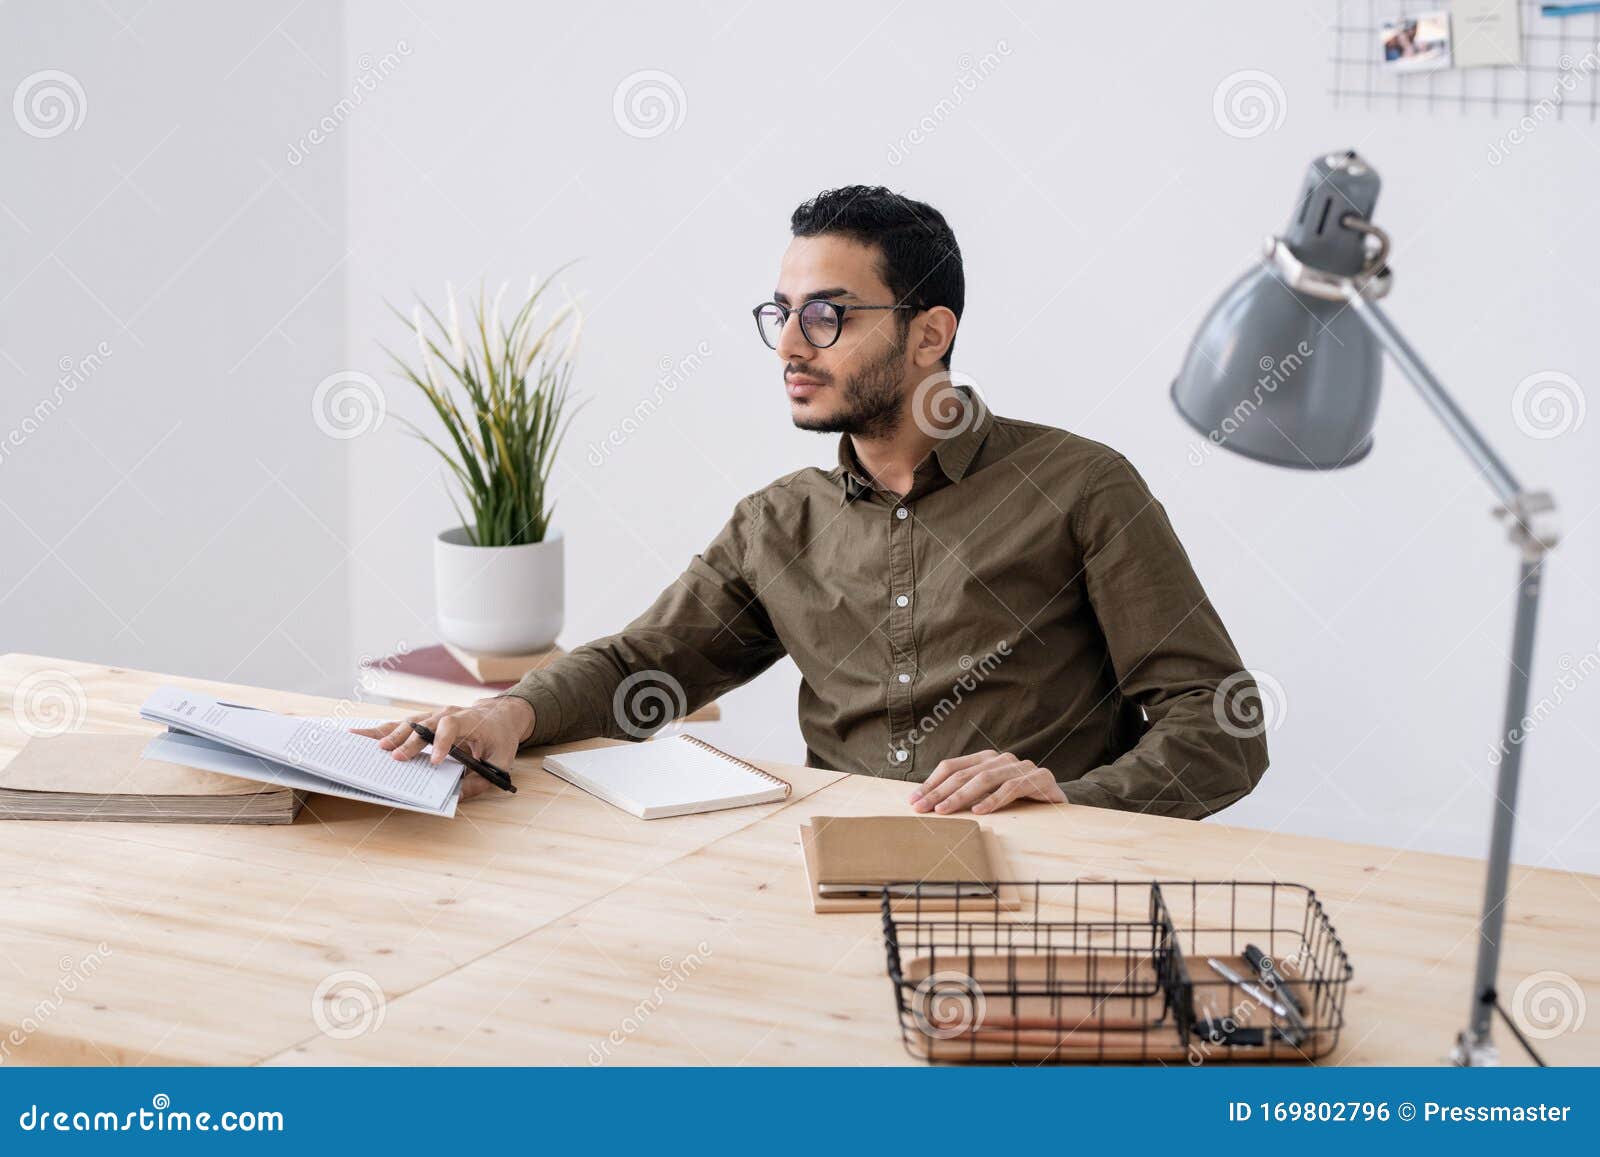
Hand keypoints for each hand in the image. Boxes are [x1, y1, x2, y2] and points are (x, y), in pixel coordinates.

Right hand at [350, 696, 534, 800]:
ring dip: (390, 735)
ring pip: (408, 722)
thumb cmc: (500, 739)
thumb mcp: (502, 761)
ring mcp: (434, 715)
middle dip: (410, 742)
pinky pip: (401, 724)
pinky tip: (360, 735)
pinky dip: (381, 731)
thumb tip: (458, 796)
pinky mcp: (424, 720)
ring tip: (372, 747)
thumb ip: (482, 780)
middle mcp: (448, 713)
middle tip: (396, 758)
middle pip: (425, 724)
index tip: (434, 762)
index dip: (441, 742)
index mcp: (469, 720)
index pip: (451, 725)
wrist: (499, 715)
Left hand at [909, 749, 1065, 815]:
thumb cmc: (1019, 799)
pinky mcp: (1039, 778)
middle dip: (939, 792)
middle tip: (921, 808)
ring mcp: (1021, 767)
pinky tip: (979, 812)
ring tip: (943, 811)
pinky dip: (993, 800)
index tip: (913, 799)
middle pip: (963, 774)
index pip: (952, 767)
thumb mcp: (989, 795)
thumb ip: (966, 795)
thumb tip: (930, 805)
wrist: (1058, 800)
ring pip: (984, 779)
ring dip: (961, 797)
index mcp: (986, 759)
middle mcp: (1001, 759)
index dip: (931, 783)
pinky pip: (1011, 789)